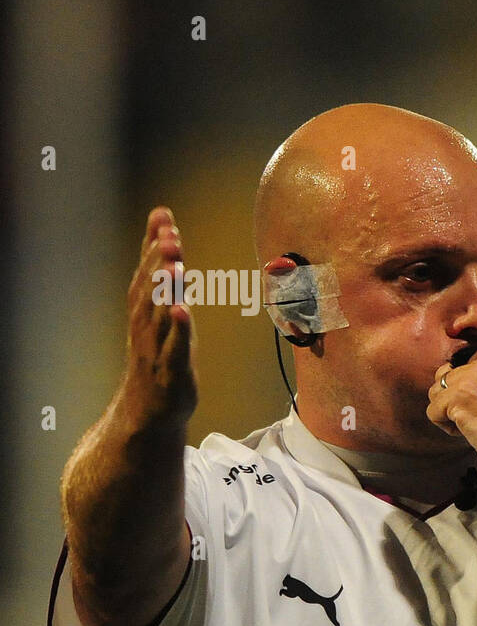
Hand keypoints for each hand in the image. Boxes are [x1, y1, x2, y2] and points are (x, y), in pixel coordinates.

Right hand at [123, 207, 197, 428]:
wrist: (149, 409)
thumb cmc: (159, 353)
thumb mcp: (162, 310)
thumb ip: (162, 270)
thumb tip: (163, 227)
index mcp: (145, 309)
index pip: (147, 270)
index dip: (153, 243)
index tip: (163, 216)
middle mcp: (145, 324)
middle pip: (151, 288)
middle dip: (159, 261)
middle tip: (169, 235)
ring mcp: (156, 348)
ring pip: (159, 316)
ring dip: (166, 291)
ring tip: (174, 266)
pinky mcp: (171, 371)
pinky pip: (173, 348)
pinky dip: (178, 330)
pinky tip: (182, 311)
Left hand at [427, 342, 476, 508]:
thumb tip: (453, 375)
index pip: (471, 359)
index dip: (474, 388)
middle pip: (451, 373)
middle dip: (459, 399)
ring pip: (438, 390)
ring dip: (451, 412)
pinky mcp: (461, 395)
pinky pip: (433, 411)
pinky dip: (447, 428)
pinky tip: (474, 434)